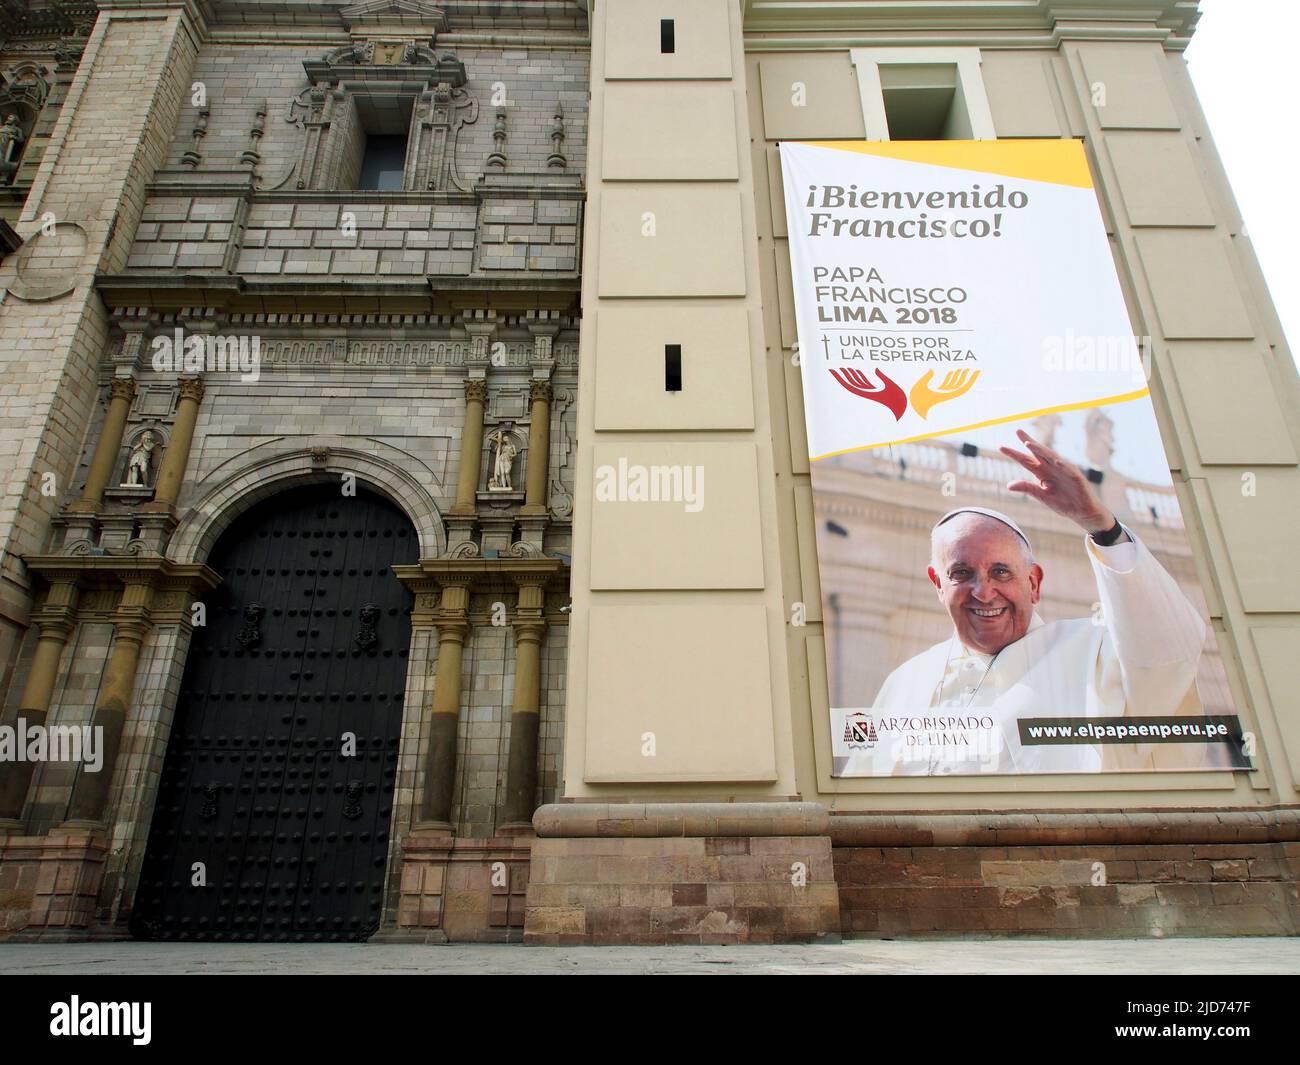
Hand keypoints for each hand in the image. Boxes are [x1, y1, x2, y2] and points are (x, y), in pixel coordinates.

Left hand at [999, 429, 1115, 534]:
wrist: (1081, 512)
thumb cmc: (1063, 503)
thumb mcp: (1041, 496)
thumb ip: (1027, 488)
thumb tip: (1008, 485)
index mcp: (1042, 473)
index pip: (1026, 460)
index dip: (1014, 454)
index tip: (1000, 447)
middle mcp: (1051, 468)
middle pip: (1038, 452)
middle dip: (1028, 442)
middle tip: (1017, 431)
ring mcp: (1064, 470)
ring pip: (1051, 457)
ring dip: (1041, 450)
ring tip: (1029, 444)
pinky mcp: (1076, 477)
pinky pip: (1068, 469)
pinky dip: (1062, 465)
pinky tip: (1055, 461)